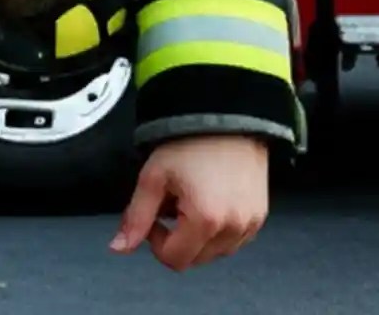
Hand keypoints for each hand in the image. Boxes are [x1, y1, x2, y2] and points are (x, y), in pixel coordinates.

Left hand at [108, 134, 269, 271]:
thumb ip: (136, 218)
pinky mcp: (260, 217)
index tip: (153, 216)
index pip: (174, 259)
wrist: (224, 119)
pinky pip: (233, 241)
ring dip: (196, 237)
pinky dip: (216, 232)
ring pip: (213, 253)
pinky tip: (207, 203)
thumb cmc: (188, 144)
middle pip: (194, 260)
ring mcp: (250, 224)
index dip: (155, 242)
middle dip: (175, 240)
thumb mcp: (153, 179)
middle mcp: (234, 228)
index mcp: (205, 220)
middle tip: (169, 206)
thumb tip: (119, 247)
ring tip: (189, 202)